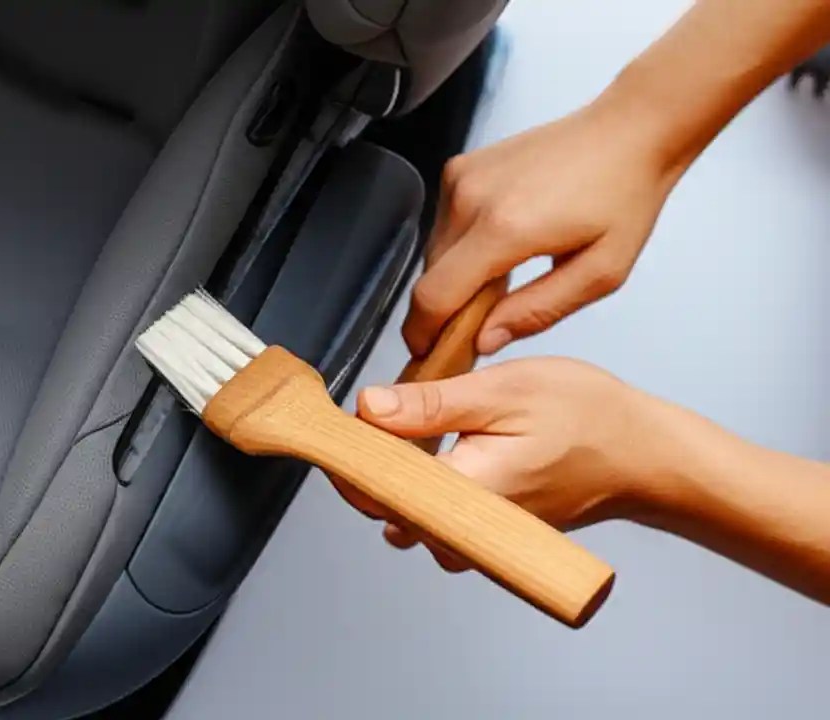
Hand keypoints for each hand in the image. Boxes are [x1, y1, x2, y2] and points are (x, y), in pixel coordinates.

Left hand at [332, 357, 674, 570]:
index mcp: (467, 489)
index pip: (377, 490)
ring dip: (394, 483)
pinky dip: (422, 493)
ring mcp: (479, 538)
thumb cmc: (588, 418)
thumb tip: (370, 409)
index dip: (349, 459)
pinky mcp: (487, 536)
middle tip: (370, 423)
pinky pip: (435, 522)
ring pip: (408, 520)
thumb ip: (432, 404)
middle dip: (367, 469)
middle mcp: (469, 528)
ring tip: (398, 438)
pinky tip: (429, 457)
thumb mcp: (506, 390)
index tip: (340, 428)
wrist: (644, 456)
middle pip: (385, 509)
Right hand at [403, 100, 681, 357]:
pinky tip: (501, 242)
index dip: (424, 334)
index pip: (435, 296)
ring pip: (433, 254)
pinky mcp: (459, 168)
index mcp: (505, 228)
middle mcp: (471, 198)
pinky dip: (461, 246)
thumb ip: (537, 312)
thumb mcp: (600, 273)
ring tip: (502, 278)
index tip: (431, 355)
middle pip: (429, 278)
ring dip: (456, 276)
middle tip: (482, 324)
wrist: (627, 132)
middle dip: (446, 309)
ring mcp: (460, 178)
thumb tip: (484, 340)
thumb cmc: (624, 196)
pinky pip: (443, 226)